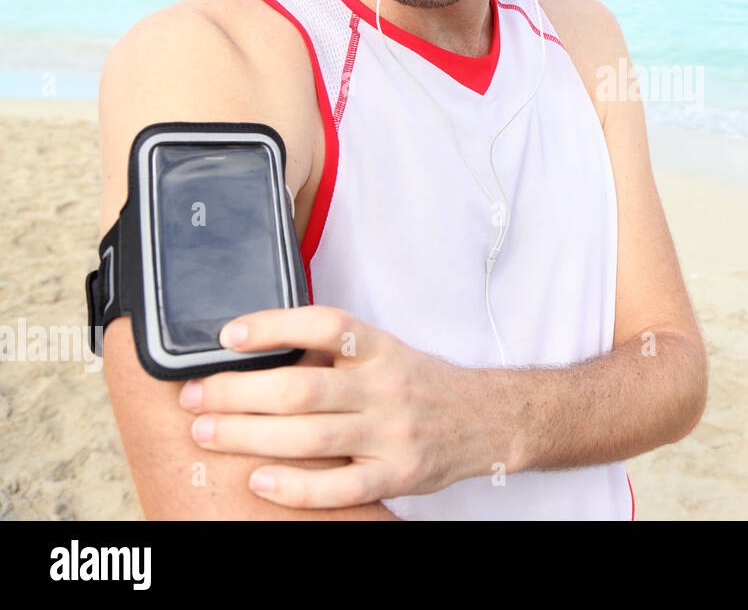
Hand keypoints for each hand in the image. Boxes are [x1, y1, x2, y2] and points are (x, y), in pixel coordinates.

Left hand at [177, 306, 507, 508]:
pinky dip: (295, 485)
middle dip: (238, 393)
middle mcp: (387, 386)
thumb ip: (334, 352)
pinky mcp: (397, 474)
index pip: (326, 326)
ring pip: (312, 437)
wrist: (485, 419)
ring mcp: (392, 433)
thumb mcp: (385, 351)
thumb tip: (257, 353)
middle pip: (303, 388)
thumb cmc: (421, 384)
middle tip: (196, 396)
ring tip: (208, 432)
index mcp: (381, 348)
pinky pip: (340, 487)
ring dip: (250, 435)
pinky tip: (260, 479)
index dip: (276, 326)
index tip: (229, 334)